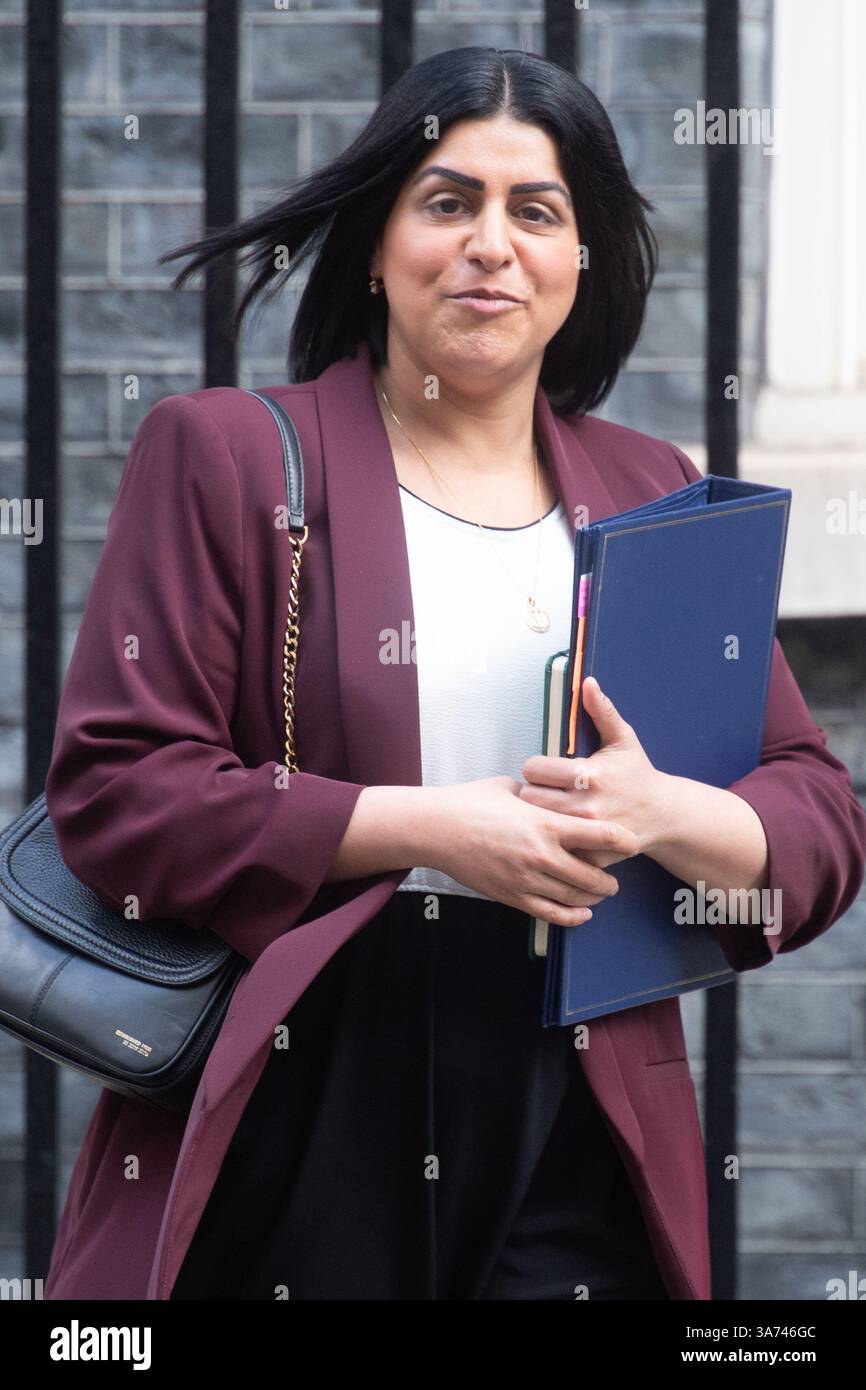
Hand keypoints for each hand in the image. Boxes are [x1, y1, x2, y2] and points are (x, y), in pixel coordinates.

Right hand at [426, 774, 639, 925]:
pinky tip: (582, 913)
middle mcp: (542, 855)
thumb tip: (550, 791)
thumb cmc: (471, 802)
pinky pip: (552, 914)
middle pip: (594, 876)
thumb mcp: (511, 788)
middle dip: (610, 879)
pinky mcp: (513, 896)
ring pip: (576, 898)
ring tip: (600, 894)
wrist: (437, 829)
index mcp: (546, 823)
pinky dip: (573, 916)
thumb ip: (538, 795)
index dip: (623, 840)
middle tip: (615, 877)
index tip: (634, 842)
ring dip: (594, 898)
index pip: (600, 835)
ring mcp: (528, 879)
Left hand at [519, 676, 670, 866]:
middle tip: (546, 791)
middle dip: (534, 791)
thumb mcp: (622, 739)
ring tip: (551, 808)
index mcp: (588, 773)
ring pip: (537, 821)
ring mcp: (586, 832)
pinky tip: (562, 830)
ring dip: (540, 814)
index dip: (537, 768)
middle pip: (529, 796)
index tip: (546, 770)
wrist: (663, 814)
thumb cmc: (637, 774)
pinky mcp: (588, 853)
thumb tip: (587, 683)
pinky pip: (555, 845)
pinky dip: (555, 839)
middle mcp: (585, 804)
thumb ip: (601, 711)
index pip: (533, 769)